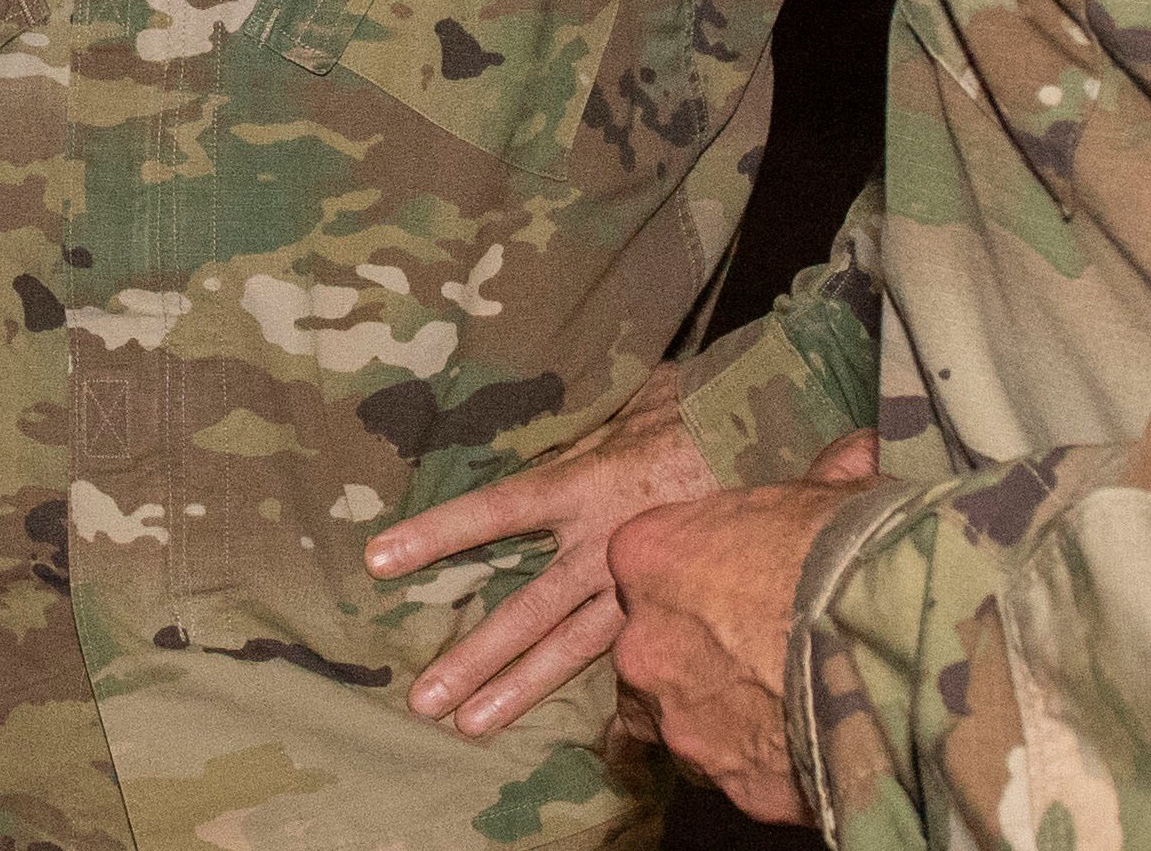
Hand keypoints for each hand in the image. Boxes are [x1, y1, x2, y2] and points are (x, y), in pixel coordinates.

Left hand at [367, 360, 716, 736]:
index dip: (437, 534)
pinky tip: (593, 741)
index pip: (495, 512)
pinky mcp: (671, 606)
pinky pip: (631, 655)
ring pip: (569, 647)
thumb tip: (528, 432)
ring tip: (468, 727)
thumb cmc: (688, 408)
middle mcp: (602, 543)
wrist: (771, 432)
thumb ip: (572, 435)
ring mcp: (637, 584)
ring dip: (516, 689)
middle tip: (421, 701)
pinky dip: (615, 698)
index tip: (378, 559)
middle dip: (472, 657)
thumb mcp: (620, 408)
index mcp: (583, 483)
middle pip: (525, 609)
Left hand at [608, 430, 881, 822]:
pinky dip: (765, 762)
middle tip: (758, 649)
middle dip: (695, 652)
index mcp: (650, 556)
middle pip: (651, 650)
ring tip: (787, 703)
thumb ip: (822, 478)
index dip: (690, 576)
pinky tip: (810, 744)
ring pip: (684, 721)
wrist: (894, 641)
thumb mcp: (831, 493)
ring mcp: (682, 721)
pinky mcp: (729, 782)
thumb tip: (856, 450)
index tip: (731, 581)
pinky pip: (737, 771)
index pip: (643, 565)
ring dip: (722, 712)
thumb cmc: (850, 549)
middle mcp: (644, 643)